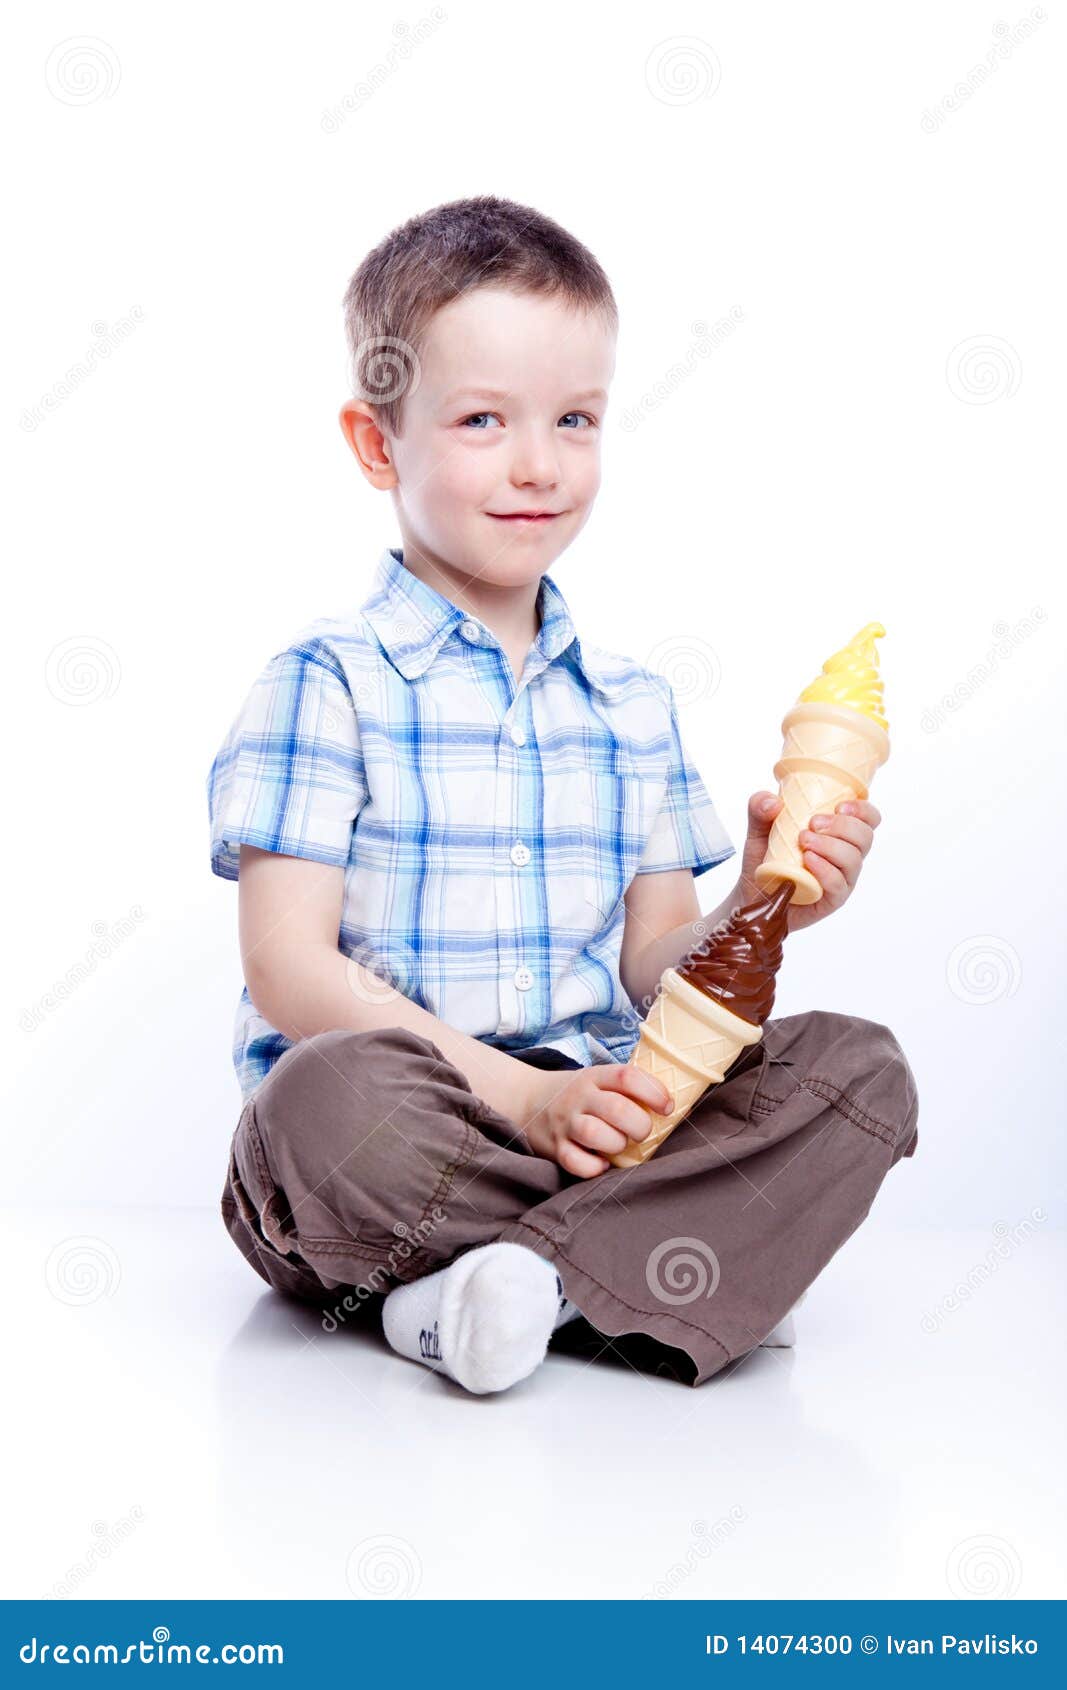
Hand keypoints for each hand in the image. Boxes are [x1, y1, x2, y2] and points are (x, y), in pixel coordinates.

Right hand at [519, 1064, 673, 1177]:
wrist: (526, 1101)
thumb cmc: (576, 1095)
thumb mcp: (597, 1081)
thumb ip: (626, 1091)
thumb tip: (676, 1110)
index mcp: (594, 1077)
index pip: (627, 1076)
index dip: (653, 1091)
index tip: (666, 1107)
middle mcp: (579, 1097)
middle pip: (616, 1109)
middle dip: (639, 1125)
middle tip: (641, 1132)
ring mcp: (565, 1122)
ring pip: (594, 1133)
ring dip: (616, 1144)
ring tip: (619, 1145)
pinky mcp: (554, 1148)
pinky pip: (575, 1162)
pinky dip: (593, 1167)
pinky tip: (601, 1163)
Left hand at [738, 790, 881, 933]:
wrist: (753, 895)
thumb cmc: (766, 860)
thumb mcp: (758, 829)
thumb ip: (759, 808)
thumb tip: (773, 802)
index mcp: (839, 833)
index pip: (868, 819)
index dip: (862, 810)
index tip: (840, 806)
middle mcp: (847, 855)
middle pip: (865, 836)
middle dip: (842, 825)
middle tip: (813, 823)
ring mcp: (842, 878)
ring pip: (853, 859)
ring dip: (830, 845)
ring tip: (804, 841)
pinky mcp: (833, 899)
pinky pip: (838, 883)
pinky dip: (825, 869)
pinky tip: (808, 860)